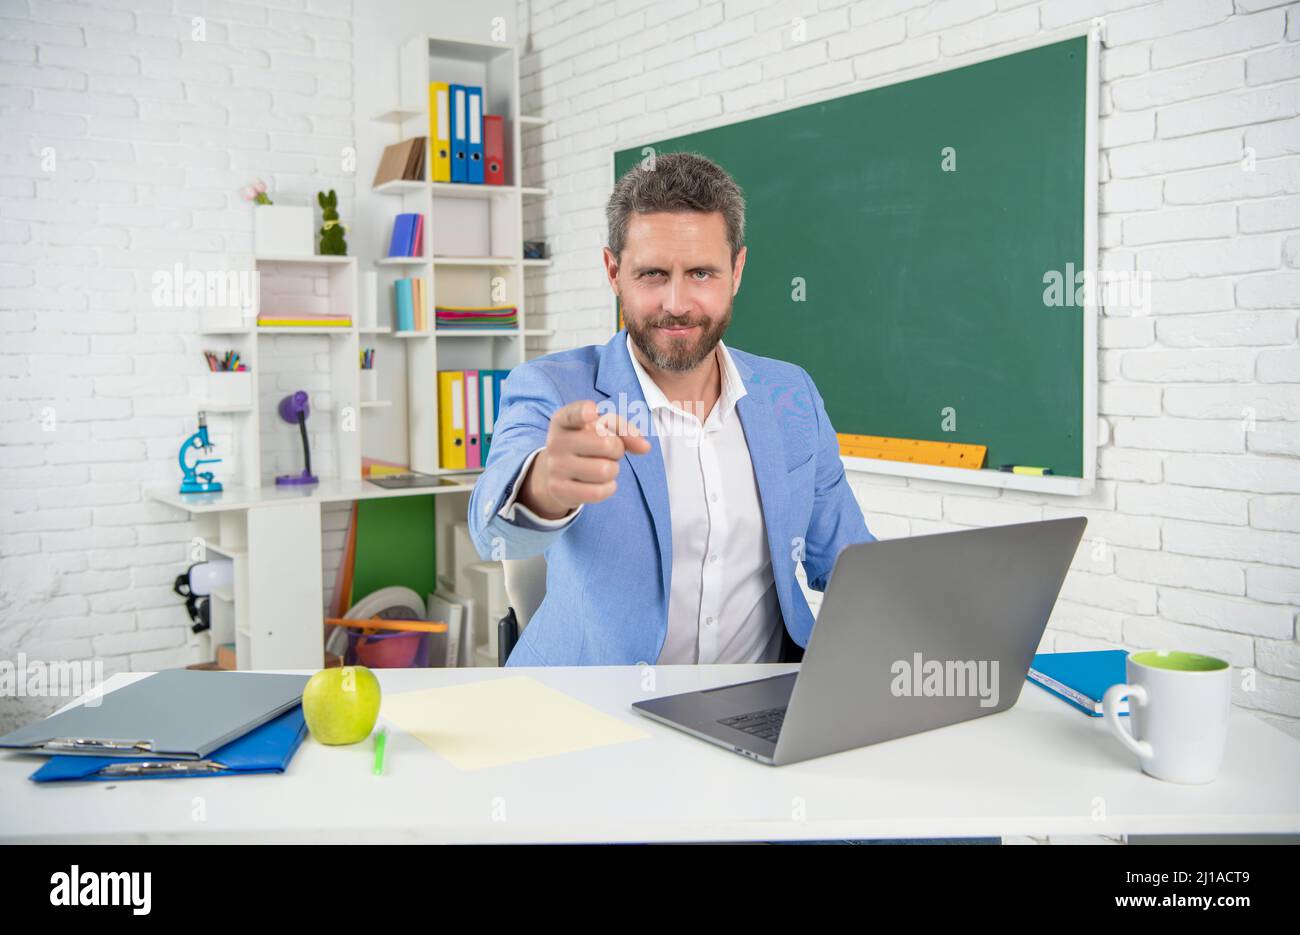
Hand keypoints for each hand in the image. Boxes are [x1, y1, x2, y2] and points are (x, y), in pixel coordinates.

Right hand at [519, 400, 651, 518]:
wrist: (556, 472)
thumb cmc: (586, 443)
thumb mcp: (601, 428)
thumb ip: (625, 430)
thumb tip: (645, 447)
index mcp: (564, 420)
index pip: (573, 414)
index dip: (584, 412)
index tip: (592, 411)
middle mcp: (556, 442)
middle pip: (607, 444)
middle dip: (617, 449)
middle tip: (607, 451)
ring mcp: (555, 467)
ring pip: (606, 470)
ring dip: (613, 470)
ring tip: (602, 466)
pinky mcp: (559, 490)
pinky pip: (599, 492)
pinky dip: (608, 488)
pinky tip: (600, 482)